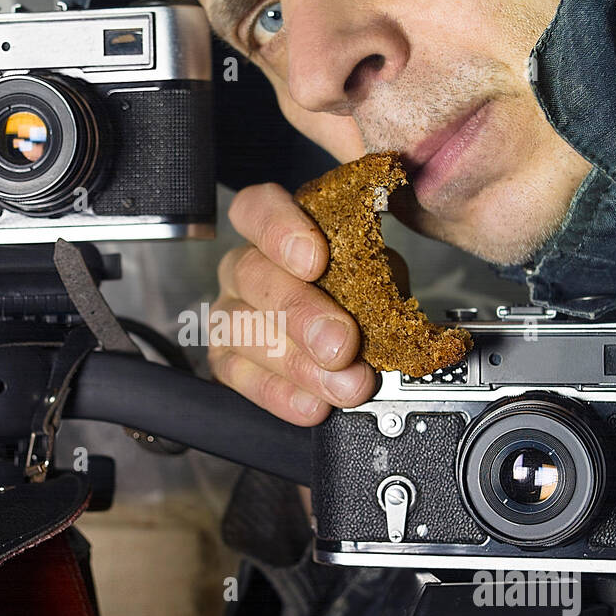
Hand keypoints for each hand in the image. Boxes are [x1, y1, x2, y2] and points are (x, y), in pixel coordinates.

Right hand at [210, 183, 376, 425]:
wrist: (345, 345)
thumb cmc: (356, 293)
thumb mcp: (374, 271)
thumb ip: (373, 272)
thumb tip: (389, 297)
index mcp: (276, 229)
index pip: (256, 210)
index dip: (278, 230)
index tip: (315, 258)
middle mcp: (244, 266)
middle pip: (253, 277)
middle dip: (300, 313)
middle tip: (341, 343)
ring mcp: (229, 313)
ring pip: (245, 331)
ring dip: (298, 363)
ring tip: (344, 385)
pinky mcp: (226, 359)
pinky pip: (240, 377)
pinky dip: (280, 394)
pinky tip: (313, 405)